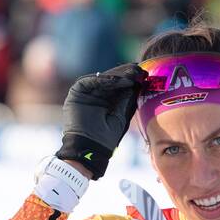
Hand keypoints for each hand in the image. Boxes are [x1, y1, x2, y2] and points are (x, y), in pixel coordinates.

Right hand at [55, 63, 147, 179]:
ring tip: (132, 74)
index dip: (131, 78)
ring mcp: (85, 94)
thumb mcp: (122, 114)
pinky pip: (89, 81)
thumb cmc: (107, 137)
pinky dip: (104, 79)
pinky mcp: (75, 93)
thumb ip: (127, 98)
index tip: (144, 75)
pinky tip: (119, 80)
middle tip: (139, 70)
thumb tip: (139, 81)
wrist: (91, 149)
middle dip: (126, 74)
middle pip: (111, 79)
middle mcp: (95, 95)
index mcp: (106, 100)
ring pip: (101, 78)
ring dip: (117, 75)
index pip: (118, 85)